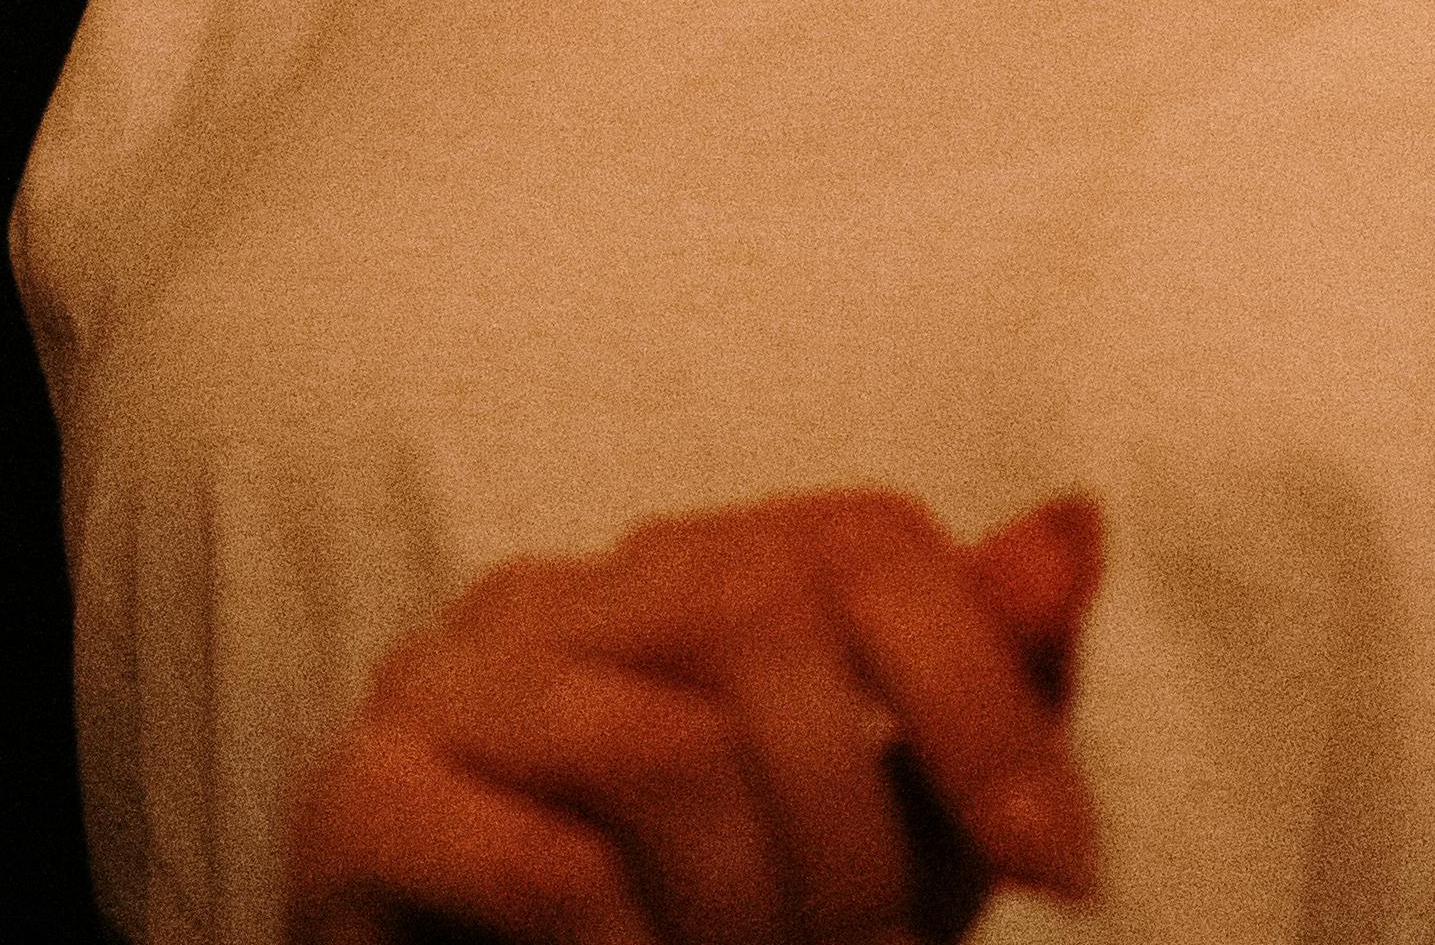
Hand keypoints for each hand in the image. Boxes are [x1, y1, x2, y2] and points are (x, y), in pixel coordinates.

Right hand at [284, 488, 1105, 944]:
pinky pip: (547, 865)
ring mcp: (443, 685)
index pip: (865, 541)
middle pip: (764, 612)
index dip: (988, 696)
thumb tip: (1075, 530)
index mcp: (682, 574)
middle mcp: (558, 594)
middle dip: (865, 827)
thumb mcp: (876, 841)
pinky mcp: (358, 805)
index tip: (1065, 865)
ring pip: (665, 746)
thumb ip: (970, 702)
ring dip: (761, 913)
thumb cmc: (693, 938)